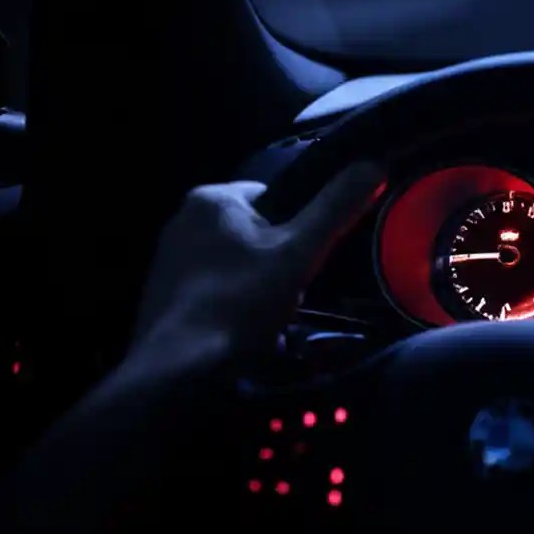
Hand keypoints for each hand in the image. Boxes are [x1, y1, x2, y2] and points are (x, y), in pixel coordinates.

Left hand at [129, 162, 385, 373]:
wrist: (177, 368)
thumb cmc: (240, 301)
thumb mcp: (299, 253)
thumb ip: (336, 208)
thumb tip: (372, 165)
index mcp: (212, 197)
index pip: (274, 198)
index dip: (300, 230)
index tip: (306, 261)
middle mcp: (182, 218)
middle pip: (255, 234)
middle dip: (277, 264)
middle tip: (288, 295)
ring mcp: (168, 258)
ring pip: (235, 264)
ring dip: (256, 287)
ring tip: (266, 319)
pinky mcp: (161, 293)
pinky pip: (213, 289)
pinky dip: (231, 306)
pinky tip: (240, 332)